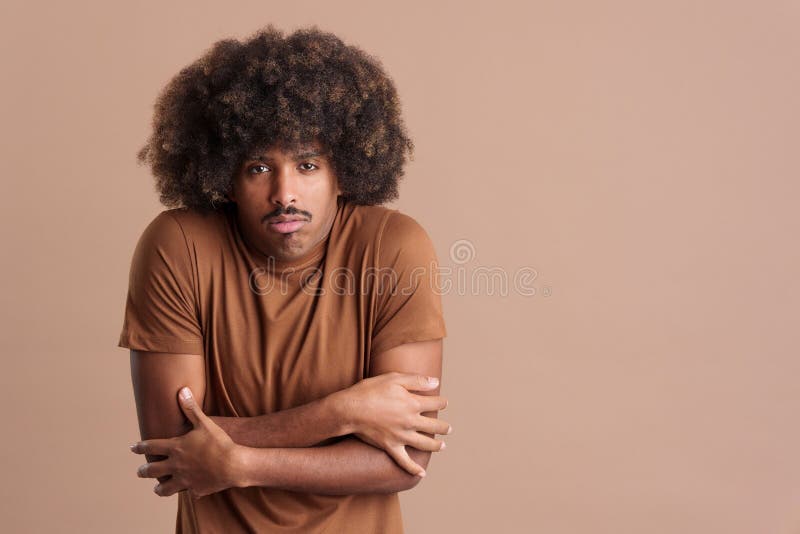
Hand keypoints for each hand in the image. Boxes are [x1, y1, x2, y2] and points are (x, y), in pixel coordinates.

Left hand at [131, 387, 242, 498]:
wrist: (233, 465)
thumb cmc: (219, 442)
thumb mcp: (205, 423)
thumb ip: (191, 409)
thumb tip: (182, 391)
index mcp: (175, 448)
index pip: (150, 447)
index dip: (139, 447)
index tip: (132, 448)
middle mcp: (175, 465)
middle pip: (151, 470)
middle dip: (143, 471)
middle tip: (140, 471)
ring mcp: (184, 480)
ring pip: (164, 488)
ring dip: (159, 487)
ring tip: (157, 487)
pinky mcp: (195, 489)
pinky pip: (188, 492)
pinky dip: (187, 491)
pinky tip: (188, 490)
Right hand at [337, 372, 451, 476]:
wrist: (350, 410)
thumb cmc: (370, 390)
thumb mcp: (394, 378)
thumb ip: (417, 381)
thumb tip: (436, 383)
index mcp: (413, 404)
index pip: (436, 403)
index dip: (442, 402)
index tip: (444, 402)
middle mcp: (410, 422)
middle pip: (435, 426)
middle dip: (444, 427)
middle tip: (448, 429)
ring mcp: (401, 436)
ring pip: (425, 444)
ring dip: (436, 446)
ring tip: (443, 446)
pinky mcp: (390, 447)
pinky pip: (404, 461)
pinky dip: (414, 469)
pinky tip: (422, 473)